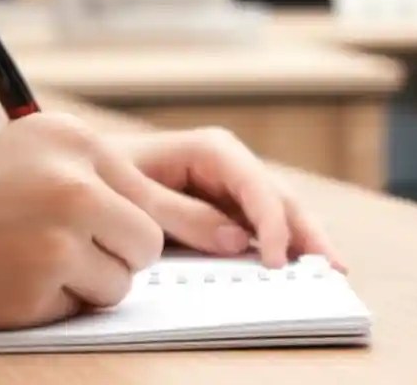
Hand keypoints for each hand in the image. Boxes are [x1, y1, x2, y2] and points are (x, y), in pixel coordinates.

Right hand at [0, 114, 168, 329]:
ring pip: (119, 282)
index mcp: (74, 139)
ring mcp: (58, 239)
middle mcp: (76, 184)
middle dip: (116, 256)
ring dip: (83, 286)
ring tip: (23, 264)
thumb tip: (159, 215)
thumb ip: (84, 174)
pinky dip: (46, 307)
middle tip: (68, 256)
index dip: (129, 223)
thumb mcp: (19, 152)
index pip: (150, 194)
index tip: (120, 238)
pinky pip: (75, 311)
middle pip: (146, 242)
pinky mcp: (34, 290)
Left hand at [119, 128, 343, 270]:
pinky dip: (286, 242)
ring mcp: (235, 185)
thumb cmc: (106, 177)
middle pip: (280, 196)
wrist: (84, 171)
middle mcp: (232, 164)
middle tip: (332, 265)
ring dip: (305, 237)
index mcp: (212, 150)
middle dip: (307, 230)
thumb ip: (185, 216)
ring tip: (332, 266)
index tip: (275, 261)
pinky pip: (265, 223)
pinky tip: (303, 262)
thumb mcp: (137, 196)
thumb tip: (237, 239)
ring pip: (281, 209)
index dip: (271, 223)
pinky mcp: (231, 206)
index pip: (256, 185)